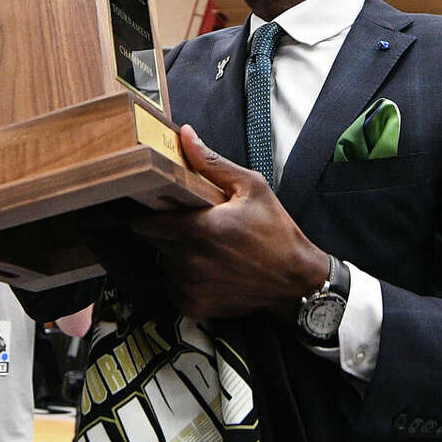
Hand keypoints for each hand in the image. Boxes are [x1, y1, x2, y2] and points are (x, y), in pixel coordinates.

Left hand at [131, 126, 327, 320]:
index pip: (145, 223)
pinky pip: (173, 285)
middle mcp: (190, 262)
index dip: (148, 212)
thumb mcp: (251, 188)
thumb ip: (212, 163)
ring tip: (204, 246)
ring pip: (162, 262)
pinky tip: (208, 267)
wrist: (295, 282)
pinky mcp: (193, 306)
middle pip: (153, 241)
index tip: (158, 205)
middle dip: (164, 229)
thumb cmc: (276, 232)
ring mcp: (190, 287)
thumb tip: (185, 135)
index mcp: (200, 230)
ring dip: (174, 253)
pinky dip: (183, 276)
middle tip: (190, 222)